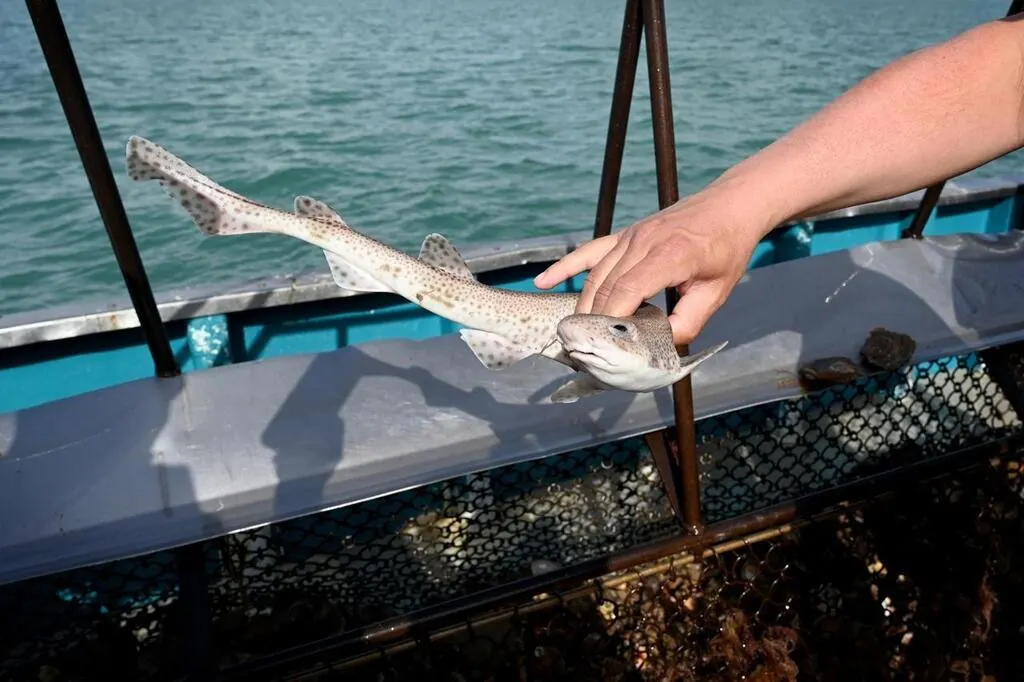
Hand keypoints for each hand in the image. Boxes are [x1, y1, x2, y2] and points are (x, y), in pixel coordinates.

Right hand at [533, 188, 768, 344]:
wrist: (730, 206)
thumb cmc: (727, 249)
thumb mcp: (716, 293)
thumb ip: (688, 322)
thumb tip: (658, 346)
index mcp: (670, 254)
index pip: (628, 290)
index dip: (612, 319)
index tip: (603, 346)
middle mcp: (644, 241)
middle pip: (606, 286)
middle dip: (593, 322)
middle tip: (586, 352)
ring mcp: (631, 236)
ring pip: (595, 275)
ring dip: (583, 306)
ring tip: (576, 335)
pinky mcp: (626, 234)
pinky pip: (589, 252)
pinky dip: (565, 268)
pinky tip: (544, 282)